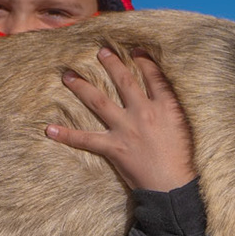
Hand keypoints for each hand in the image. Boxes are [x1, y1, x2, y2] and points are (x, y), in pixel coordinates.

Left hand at [46, 48, 196, 191]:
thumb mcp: (184, 127)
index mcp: (165, 106)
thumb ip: (172, 108)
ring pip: (99, 101)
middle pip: (124, 81)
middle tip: (99, 51)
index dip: (144, 60)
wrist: (172, 186)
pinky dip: (67, 135)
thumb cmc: (182, 159)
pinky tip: (50, 130)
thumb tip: (162, 93)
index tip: (134, 49)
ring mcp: (126, 129)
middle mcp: (143, 112)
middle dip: (110, 64)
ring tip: (68, 75)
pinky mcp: (113, 147)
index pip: (153, 76)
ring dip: (81, 87)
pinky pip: (85, 139)